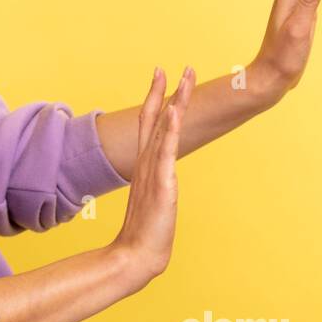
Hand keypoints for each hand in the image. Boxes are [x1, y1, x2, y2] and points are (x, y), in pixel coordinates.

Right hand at [109, 65, 195, 289]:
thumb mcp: (154, 202)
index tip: (162, 76)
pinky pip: (166, 150)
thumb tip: (161, 182)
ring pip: (163, 127)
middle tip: (172, 66)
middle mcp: (147, 162)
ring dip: (174, 99)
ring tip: (184, 77)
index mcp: (146, 165)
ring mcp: (153, 171)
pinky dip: (169, 128)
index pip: (150, 124)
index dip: (155, 98)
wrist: (137, 255)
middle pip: (154, 117)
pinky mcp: (161, 183)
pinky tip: (173, 110)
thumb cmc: (146, 233)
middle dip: (163, 90)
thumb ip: (155, 187)